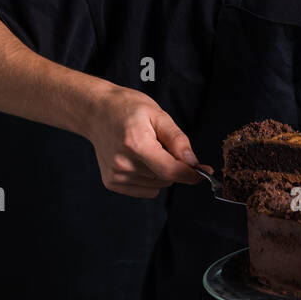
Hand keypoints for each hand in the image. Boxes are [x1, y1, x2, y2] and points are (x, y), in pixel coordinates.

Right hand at [82, 83, 213, 197]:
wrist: (97, 112)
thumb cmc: (128, 108)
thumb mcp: (158, 114)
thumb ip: (177, 139)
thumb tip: (193, 163)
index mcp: (136, 144)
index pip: (170, 171)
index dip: (190, 174)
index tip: (203, 172)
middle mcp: (123, 163)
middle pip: (166, 178)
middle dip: (173, 165)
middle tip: (162, 145)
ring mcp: (116, 175)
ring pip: (157, 186)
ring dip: (160, 172)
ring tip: (146, 150)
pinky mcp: (111, 182)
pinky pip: (146, 190)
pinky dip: (149, 179)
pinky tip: (138, 160)